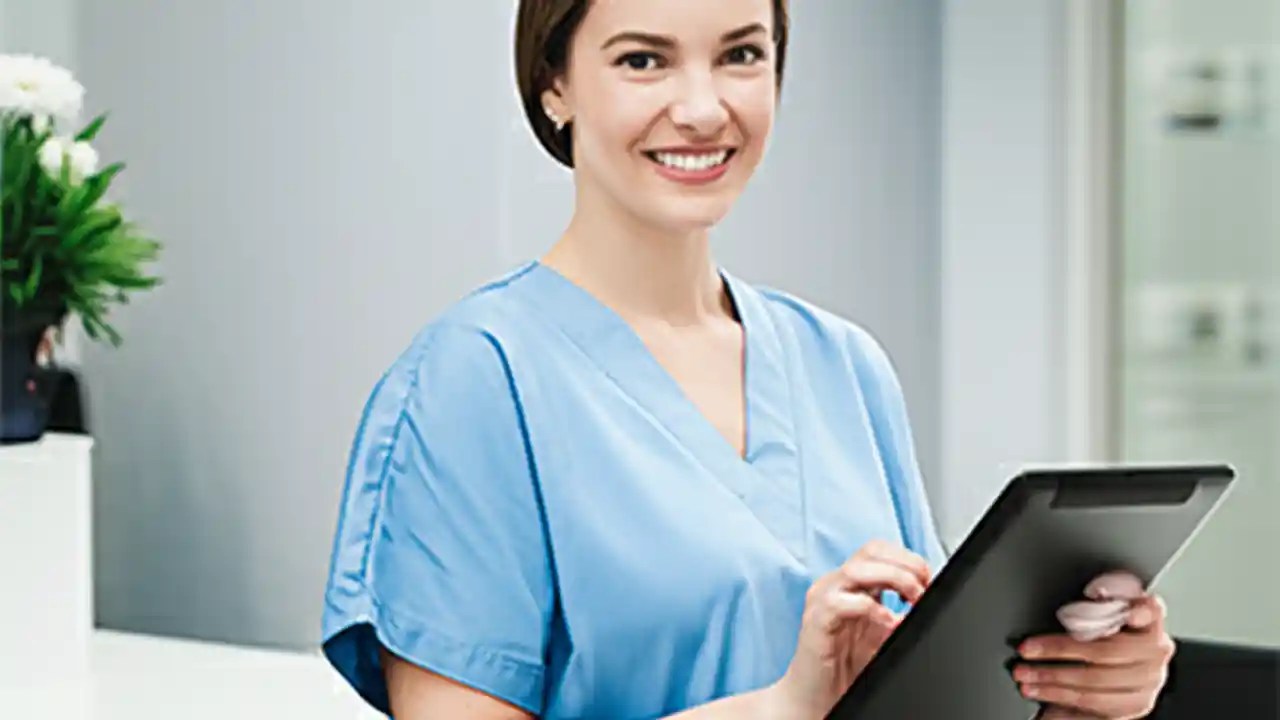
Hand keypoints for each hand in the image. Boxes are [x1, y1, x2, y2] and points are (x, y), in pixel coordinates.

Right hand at [769, 540, 930, 719]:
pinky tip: (889, 622)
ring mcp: (822, 600)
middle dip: (906, 565)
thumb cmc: (844, 668)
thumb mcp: (882, 635)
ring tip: (912, 600)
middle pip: (871, 550)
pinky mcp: (815, 621)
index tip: (929, 581)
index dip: (909, 560)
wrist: (814, 698)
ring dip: (894, 579)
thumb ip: (899, 615)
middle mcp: (835, 585)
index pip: (879, 550)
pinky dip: (871, 609)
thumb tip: (926, 601)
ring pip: (857, 569)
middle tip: (924, 589)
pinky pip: (841, 603)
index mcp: (850, 584)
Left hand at [1014, 595, 1174, 718]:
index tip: (1100, 596)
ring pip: (1095, 680)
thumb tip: (1093, 591)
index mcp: (1150, 622)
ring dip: (1052, 677)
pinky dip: (1060, 695)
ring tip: (1025, 673)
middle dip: (1059, 649)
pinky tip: (1039, 690)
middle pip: (1106, 650)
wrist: (1115, 677)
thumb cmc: (1105, 638)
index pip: (1150, 610)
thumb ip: (1101, 603)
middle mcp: (1156, 652)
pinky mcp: (1136, 704)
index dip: (1132, 607)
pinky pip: (1093, 702)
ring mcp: (1149, 681)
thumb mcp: (1102, 614)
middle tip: (1027, 648)